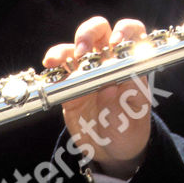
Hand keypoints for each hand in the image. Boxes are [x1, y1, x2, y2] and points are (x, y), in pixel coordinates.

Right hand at [43, 17, 155, 178]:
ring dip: (66, 48)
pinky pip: (59, 68)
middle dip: (89, 33)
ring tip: (61, 60)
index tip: (116, 44)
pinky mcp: (70, 85)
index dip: (125, 32)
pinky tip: (50, 67)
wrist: (111, 151)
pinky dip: (54, 63)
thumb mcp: (132, 121)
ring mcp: (87, 71)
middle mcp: (109, 62)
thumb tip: (109, 87)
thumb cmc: (129, 131)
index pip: (132, 34)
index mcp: (131, 65)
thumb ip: (122, 105)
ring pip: (75, 46)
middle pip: (99, 31)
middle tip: (84, 51)